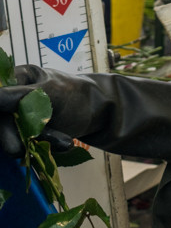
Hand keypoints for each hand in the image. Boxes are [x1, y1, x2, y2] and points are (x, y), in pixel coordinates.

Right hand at [0, 65, 170, 160]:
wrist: (103, 112)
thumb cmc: (79, 94)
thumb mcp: (50, 92)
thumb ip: (20, 96)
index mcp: (18, 78)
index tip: (4, 125)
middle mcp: (16, 96)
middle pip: (0, 120)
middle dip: (10, 134)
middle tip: (17, 150)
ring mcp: (22, 116)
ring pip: (13, 135)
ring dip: (35, 142)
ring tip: (62, 139)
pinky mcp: (32, 134)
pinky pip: (29, 145)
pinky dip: (46, 146)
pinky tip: (65, 142)